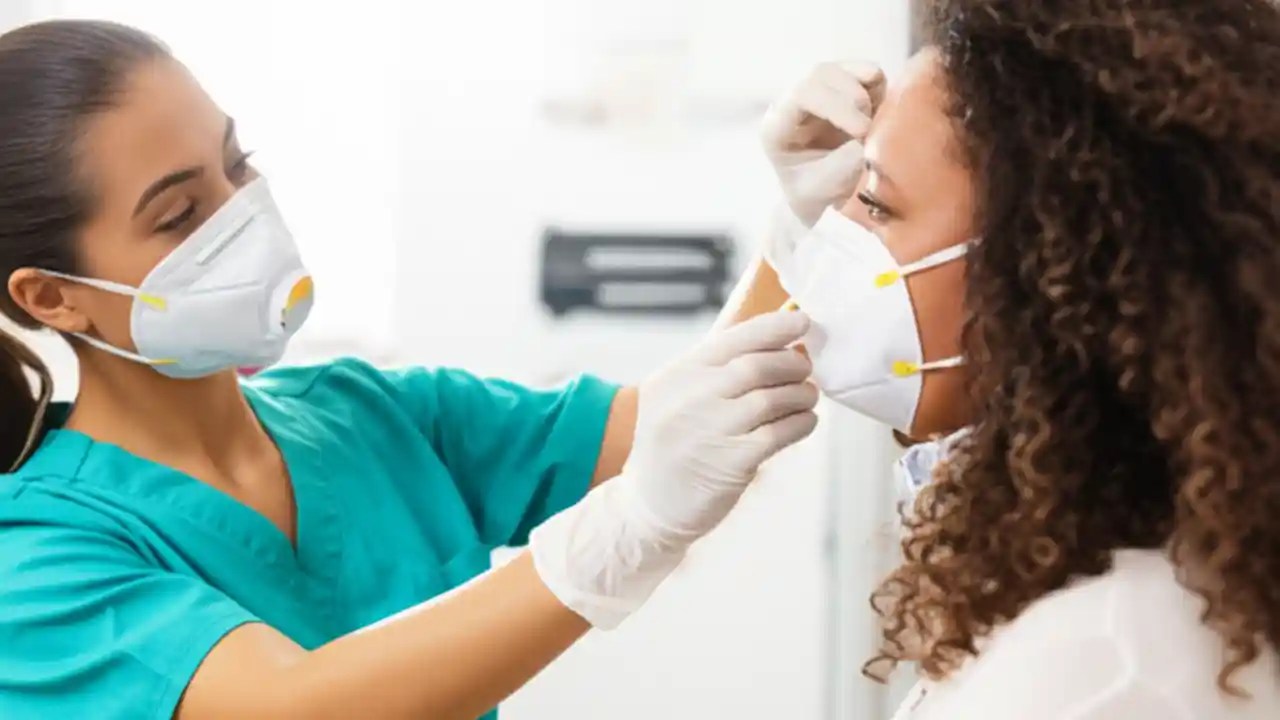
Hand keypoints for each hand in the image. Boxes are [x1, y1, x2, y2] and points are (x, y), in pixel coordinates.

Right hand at [625, 310, 818, 539]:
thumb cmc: (673, 446)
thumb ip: (715, 371)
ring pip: (773, 399)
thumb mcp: (675, 397)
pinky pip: (781, 433)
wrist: (649, 506)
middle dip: (792, 364)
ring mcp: (710, 430)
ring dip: (801, 394)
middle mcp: (689, 398)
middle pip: (757, 365)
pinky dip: (802, 423)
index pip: (732, 339)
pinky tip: (804, 421)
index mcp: (677, 375)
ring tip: (806, 396)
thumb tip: (777, 343)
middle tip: (804, 369)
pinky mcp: (732, 461)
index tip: (801, 321)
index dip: (774, 327)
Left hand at [762, 59, 885, 227]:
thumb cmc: (815, 192)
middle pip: (822, 74)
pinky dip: (880, 90)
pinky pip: (866, 73)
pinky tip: (877, 116)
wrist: (821, 194)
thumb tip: (870, 135)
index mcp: (778, 125)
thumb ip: (844, 163)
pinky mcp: (843, 87)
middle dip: (853, 99)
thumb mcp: (825, 187)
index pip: (802, 93)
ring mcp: (818, 91)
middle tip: (868, 131)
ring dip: (868, 93)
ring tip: (873, 125)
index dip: (836, 105)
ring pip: (844, 69)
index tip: (862, 131)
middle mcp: (793, 101)